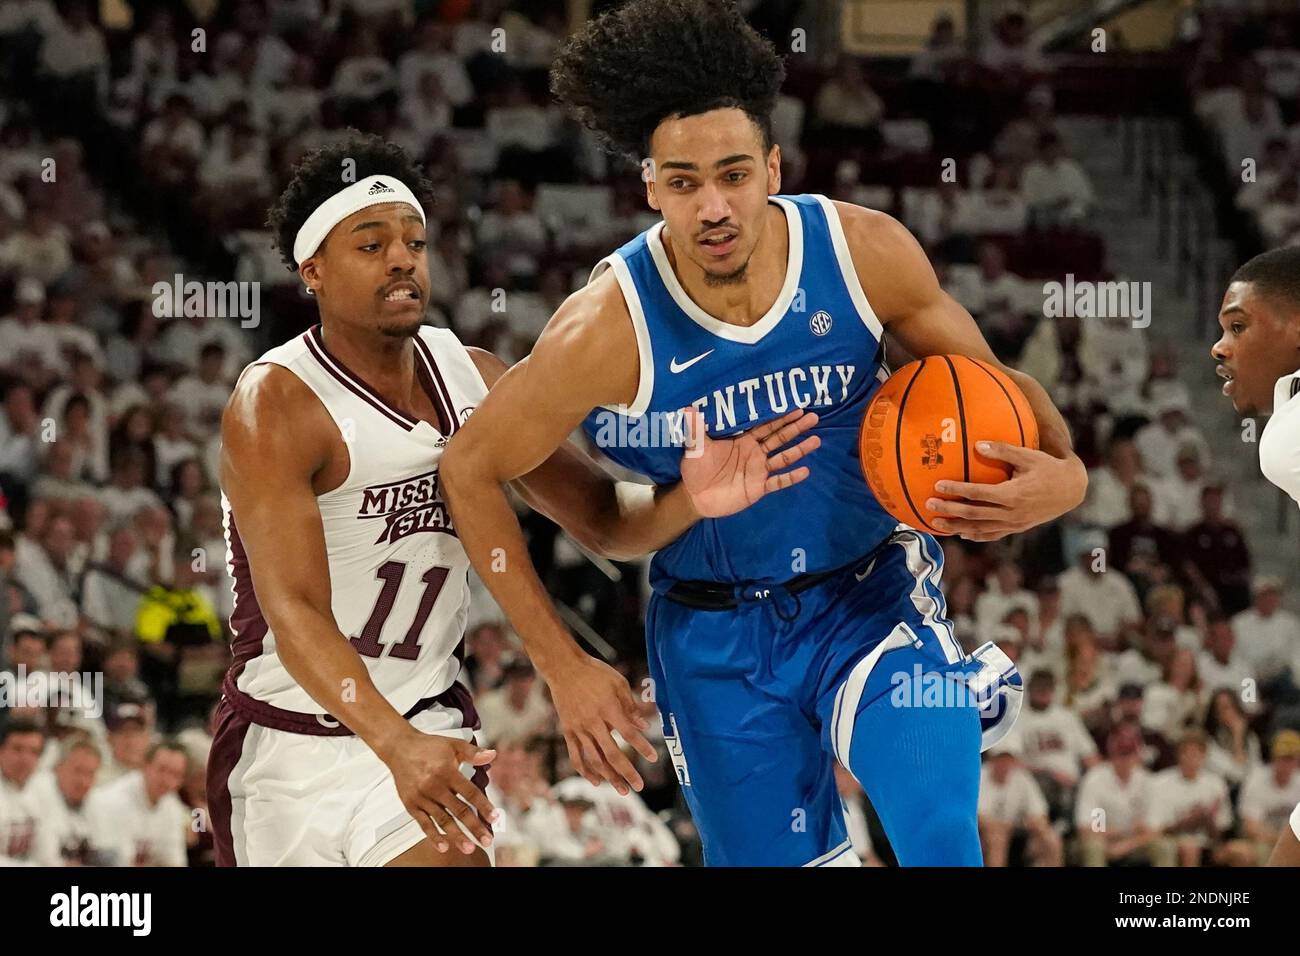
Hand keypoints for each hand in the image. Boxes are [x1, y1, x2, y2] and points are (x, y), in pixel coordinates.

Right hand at [383, 730, 496, 853]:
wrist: (399, 747)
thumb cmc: (428, 746)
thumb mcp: (453, 745)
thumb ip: (473, 753)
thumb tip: (492, 755)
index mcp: (447, 771)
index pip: (469, 792)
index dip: (483, 806)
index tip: (494, 818)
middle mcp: (434, 785)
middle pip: (458, 810)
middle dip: (474, 827)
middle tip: (486, 840)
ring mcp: (422, 797)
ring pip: (442, 820)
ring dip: (457, 836)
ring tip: (469, 847)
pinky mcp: (411, 804)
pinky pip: (423, 823)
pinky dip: (433, 836)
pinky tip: (443, 846)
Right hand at [542, 652, 656, 795]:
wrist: (564, 668)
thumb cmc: (595, 672)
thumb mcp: (618, 683)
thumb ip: (631, 706)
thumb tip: (644, 725)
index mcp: (609, 709)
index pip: (629, 733)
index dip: (642, 747)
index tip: (654, 758)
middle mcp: (593, 722)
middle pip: (612, 753)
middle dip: (627, 772)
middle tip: (639, 786)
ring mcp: (579, 728)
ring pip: (595, 759)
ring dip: (609, 777)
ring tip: (622, 790)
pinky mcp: (568, 731)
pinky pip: (576, 756)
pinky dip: (586, 771)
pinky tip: (597, 781)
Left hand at [679, 407, 820, 517]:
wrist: (695, 496)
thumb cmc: (696, 468)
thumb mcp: (695, 447)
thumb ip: (695, 428)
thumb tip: (688, 408)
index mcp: (743, 441)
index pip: (765, 426)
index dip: (780, 417)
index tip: (796, 406)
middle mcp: (755, 453)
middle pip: (779, 438)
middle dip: (795, 428)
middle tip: (813, 417)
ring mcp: (759, 471)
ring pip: (783, 458)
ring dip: (799, 450)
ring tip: (816, 440)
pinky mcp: (759, 488)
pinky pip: (778, 482)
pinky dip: (791, 477)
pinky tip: (805, 471)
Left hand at [926, 443, 1086, 540]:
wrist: (1072, 490)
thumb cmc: (1048, 467)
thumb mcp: (1028, 455)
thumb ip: (1002, 450)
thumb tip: (977, 444)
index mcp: (1013, 494)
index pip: (978, 493)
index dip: (956, 490)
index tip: (937, 485)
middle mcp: (1012, 512)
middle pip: (974, 514)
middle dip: (949, 511)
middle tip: (928, 506)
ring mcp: (1014, 523)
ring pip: (980, 529)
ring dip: (956, 527)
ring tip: (935, 525)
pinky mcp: (1017, 528)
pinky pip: (993, 535)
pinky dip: (976, 536)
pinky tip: (961, 534)